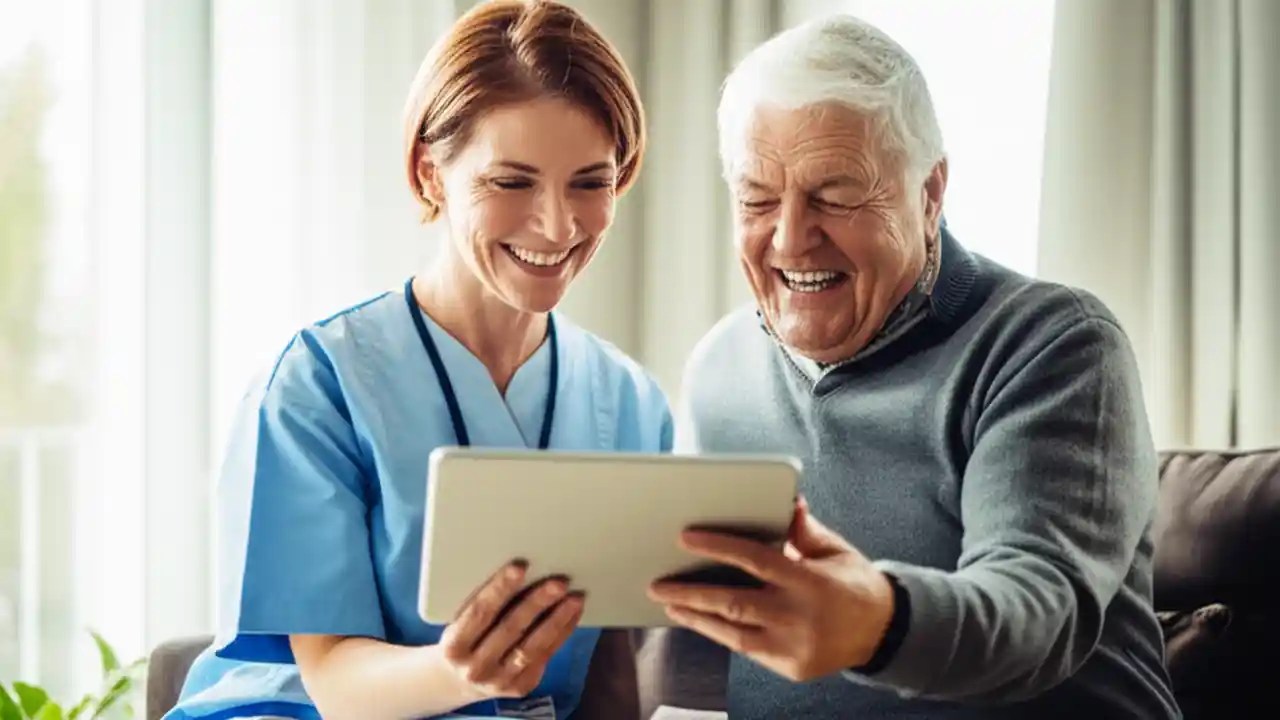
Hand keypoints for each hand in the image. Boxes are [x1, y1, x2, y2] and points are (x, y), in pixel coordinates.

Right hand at [437, 562, 584, 700]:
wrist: (459, 680)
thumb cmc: (464, 637)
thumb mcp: (458, 623)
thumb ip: (480, 605)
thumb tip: (521, 570)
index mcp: (453, 646)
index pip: (479, 613)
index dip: (499, 589)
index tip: (520, 566)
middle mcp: (474, 668)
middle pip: (510, 629)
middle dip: (537, 603)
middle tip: (558, 582)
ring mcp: (498, 681)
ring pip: (532, 647)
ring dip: (557, 620)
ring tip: (575, 598)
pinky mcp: (519, 687)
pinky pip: (545, 656)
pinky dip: (562, 632)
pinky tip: (573, 614)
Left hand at [647, 497, 895, 681]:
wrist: (882, 632)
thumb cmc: (853, 583)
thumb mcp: (835, 550)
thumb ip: (805, 530)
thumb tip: (787, 502)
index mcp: (810, 581)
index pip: (755, 559)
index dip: (718, 547)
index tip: (685, 537)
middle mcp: (799, 616)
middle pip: (734, 602)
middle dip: (691, 592)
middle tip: (658, 583)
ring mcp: (794, 646)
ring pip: (733, 632)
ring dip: (697, 617)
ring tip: (669, 604)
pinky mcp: (791, 667)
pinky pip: (746, 649)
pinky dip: (720, 633)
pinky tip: (699, 620)